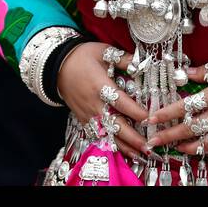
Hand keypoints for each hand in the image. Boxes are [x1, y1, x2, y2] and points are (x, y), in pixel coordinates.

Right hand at [56, 42, 146, 158]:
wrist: (57, 66)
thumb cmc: (82, 57)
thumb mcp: (103, 52)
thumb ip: (124, 59)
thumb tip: (143, 64)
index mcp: (100, 85)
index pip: (121, 102)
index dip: (136, 112)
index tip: (150, 118)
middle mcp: (94, 103)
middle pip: (115, 124)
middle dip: (132, 137)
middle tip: (148, 146)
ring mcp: (88, 113)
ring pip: (107, 134)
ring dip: (123, 146)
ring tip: (139, 154)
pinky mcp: (83, 119)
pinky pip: (97, 135)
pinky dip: (109, 144)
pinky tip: (122, 151)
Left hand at [142, 61, 207, 160]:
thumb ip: (205, 71)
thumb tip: (187, 71)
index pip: (182, 107)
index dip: (165, 114)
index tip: (150, 119)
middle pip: (189, 128)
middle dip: (169, 136)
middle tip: (154, 142)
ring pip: (206, 143)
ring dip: (190, 148)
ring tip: (178, 150)